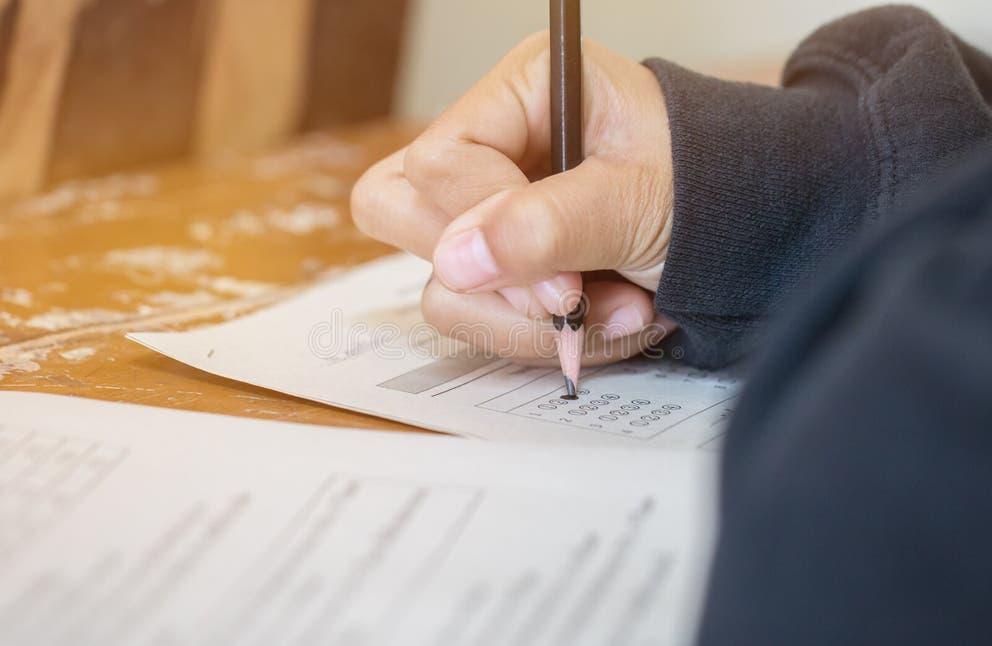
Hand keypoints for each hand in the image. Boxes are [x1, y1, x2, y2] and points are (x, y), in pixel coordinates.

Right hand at [352, 33, 675, 364]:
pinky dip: (542, 336)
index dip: (489, 231)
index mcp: (519, 92)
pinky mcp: (499, 266)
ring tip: (617, 307)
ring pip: (439, 283)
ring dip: (531, 320)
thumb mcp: (637, 199)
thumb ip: (548, 225)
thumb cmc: (704, 186)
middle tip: (567, 296)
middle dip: (490, 276)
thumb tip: (454, 262)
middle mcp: (488, 148)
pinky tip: (605, 317)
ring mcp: (485, 212)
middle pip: (398, 209)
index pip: (439, 164)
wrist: (747, 234)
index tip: (564, 284)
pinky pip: (474, 316)